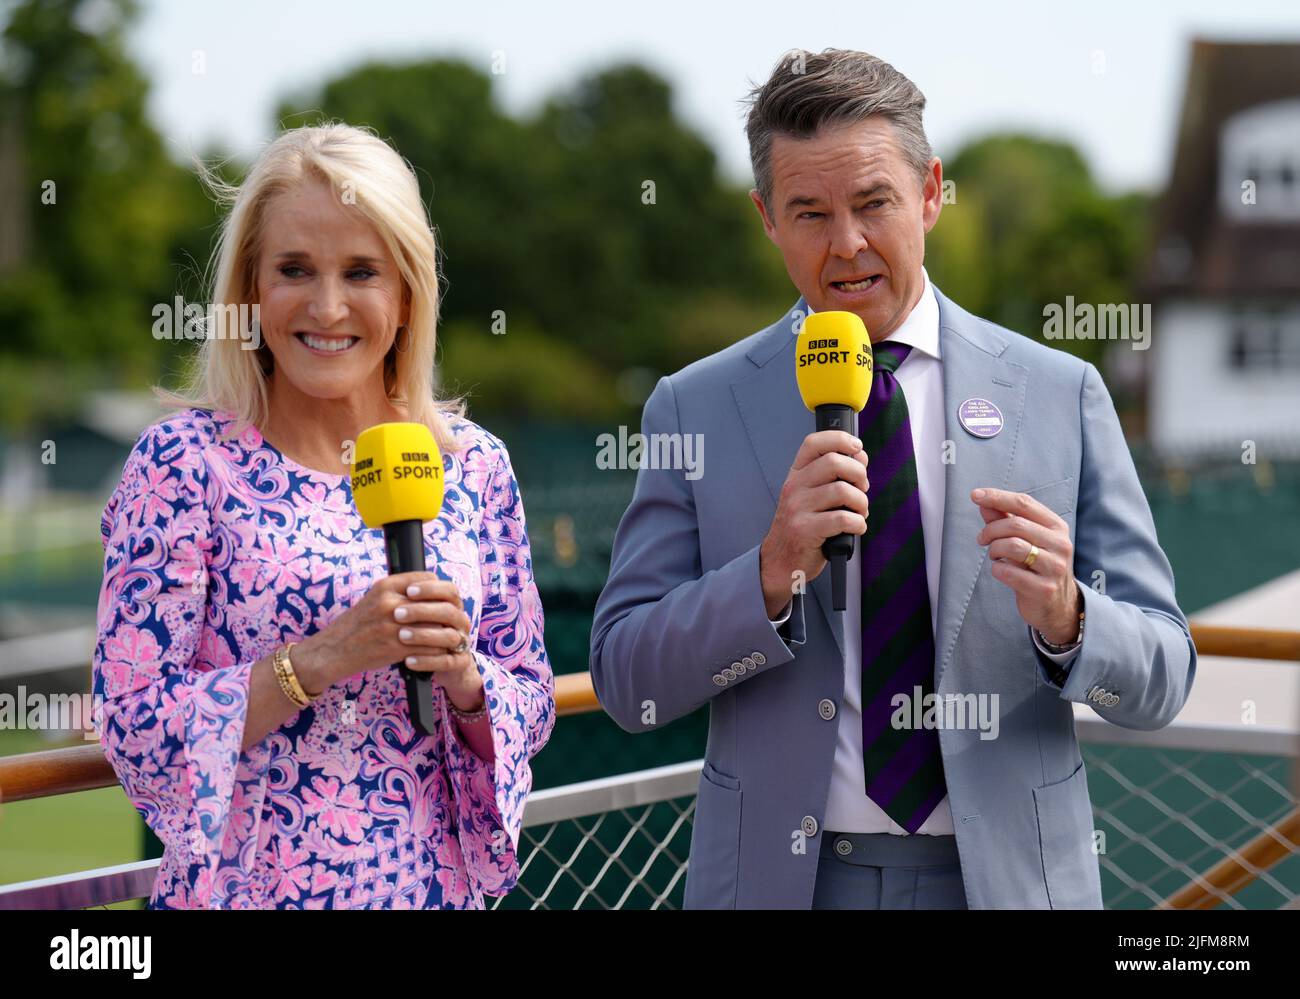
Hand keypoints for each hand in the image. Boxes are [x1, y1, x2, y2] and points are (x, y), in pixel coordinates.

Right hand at [291, 572, 473, 696]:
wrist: (333, 650)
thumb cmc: (357, 625)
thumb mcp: (375, 599)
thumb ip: (400, 592)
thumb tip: (431, 590)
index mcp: (386, 586)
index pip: (428, 579)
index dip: (440, 590)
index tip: (445, 600)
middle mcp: (390, 602)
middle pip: (437, 602)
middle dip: (449, 613)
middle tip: (456, 620)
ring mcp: (393, 626)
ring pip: (436, 626)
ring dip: (447, 634)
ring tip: (451, 637)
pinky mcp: (395, 647)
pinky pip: (428, 647)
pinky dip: (437, 651)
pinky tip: (439, 652)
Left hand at [396, 578, 482, 710]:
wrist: (434, 665)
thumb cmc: (419, 633)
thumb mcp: (415, 615)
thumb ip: (412, 600)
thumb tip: (400, 583)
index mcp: (452, 606)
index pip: (449, 590)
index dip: (431, 589)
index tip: (408, 591)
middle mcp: (460, 622)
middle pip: (449, 611)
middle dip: (423, 611)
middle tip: (397, 614)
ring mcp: (462, 642)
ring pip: (449, 636)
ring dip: (424, 635)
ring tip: (400, 636)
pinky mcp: (459, 663)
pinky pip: (446, 662)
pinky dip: (426, 660)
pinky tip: (408, 659)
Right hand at [759, 430, 868, 617]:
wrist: (779, 560)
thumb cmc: (802, 526)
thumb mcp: (808, 496)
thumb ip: (832, 476)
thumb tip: (859, 458)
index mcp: (796, 475)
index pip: (814, 443)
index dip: (840, 439)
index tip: (857, 448)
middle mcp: (794, 487)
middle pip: (834, 462)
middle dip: (859, 474)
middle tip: (861, 489)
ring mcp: (798, 508)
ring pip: (843, 491)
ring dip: (861, 502)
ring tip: (859, 512)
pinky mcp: (806, 530)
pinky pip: (843, 519)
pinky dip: (858, 523)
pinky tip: (855, 527)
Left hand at [972, 487, 1081, 644]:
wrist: (1057, 605)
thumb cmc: (1036, 566)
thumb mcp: (1025, 539)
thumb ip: (1004, 519)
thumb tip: (983, 501)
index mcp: (1056, 526)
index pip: (1024, 503)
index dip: (997, 497)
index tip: (975, 495)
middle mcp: (1060, 544)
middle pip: (1015, 524)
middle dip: (990, 529)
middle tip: (981, 539)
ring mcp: (1054, 567)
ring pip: (1012, 546)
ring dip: (994, 549)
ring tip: (994, 555)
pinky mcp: (1044, 588)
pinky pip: (1009, 572)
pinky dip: (997, 569)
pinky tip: (1001, 570)